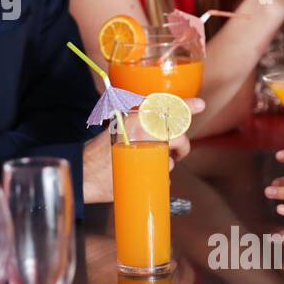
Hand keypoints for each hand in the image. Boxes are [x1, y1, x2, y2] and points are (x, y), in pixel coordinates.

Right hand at [81, 98, 203, 203]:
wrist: (84, 174)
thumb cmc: (97, 152)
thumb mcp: (116, 128)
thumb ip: (136, 122)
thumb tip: (154, 119)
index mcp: (136, 118)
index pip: (166, 107)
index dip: (185, 105)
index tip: (200, 104)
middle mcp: (145, 133)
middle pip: (178, 136)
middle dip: (182, 146)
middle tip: (179, 152)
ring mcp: (149, 154)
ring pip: (173, 159)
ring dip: (167, 164)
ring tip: (149, 166)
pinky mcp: (149, 175)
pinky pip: (166, 177)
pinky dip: (161, 179)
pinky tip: (147, 178)